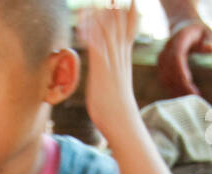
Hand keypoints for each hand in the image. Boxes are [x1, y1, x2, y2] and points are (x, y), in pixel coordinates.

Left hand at [80, 2, 139, 140]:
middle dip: (115, 6)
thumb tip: (111, 79)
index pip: (128, 28)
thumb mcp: (116, 88)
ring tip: (91, 1)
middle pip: (118, 23)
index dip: (128, 12)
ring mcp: (111, 61)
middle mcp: (119, 56)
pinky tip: (81, 22)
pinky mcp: (101, 68)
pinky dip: (89, 31)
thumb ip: (113, 77)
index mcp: (124, 58)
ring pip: (107, 29)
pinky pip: (95, 44)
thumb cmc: (117, 111)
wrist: (122, 123)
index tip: (129, 0)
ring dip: (100, 13)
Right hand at [157, 20, 211, 97]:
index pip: (176, 57)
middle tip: (194, 97)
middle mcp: (167, 49)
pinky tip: (182, 97)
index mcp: (179, 39)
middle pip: (171, 70)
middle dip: (181, 85)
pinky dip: (172, 90)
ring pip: (165, 77)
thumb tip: (211, 49)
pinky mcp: (161, 66)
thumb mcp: (208, 32)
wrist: (182, 27)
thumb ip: (210, 40)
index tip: (189, 82)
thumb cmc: (198, 32)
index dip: (181, 70)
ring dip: (176, 90)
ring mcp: (162, 58)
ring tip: (190, 100)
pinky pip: (164, 80)